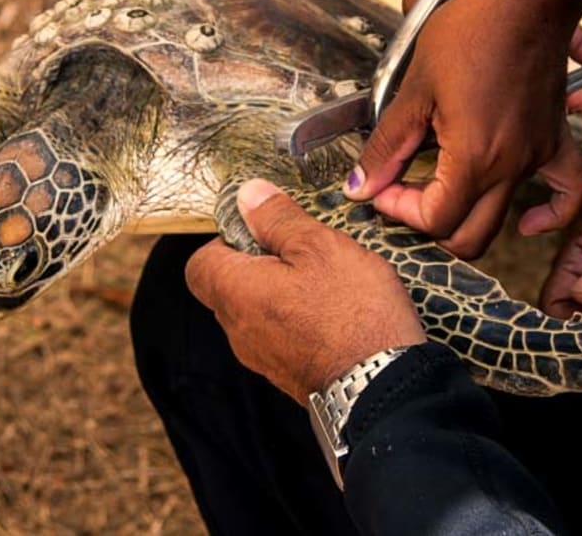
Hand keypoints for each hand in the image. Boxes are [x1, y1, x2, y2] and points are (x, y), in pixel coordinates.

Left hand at [185, 179, 425, 404]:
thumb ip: (279, 219)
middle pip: (230, 286)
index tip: (264, 229)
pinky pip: (280, 335)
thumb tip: (247, 195)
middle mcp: (239, 330)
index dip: (227, 240)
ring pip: (257, 311)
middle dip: (260, 263)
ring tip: (327, 281)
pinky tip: (336, 311)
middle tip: (304, 251)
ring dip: (282, 292)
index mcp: (236, 293)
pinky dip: (298, 319)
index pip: (199, 262)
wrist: (382, 386)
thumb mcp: (320, 246)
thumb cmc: (353, 312)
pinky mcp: (288, 374)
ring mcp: (262, 357)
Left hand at [344, 0, 581, 259]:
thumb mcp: (415, 86)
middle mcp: (512, 167)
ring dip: (470, 220)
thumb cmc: (471, 28)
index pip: (434, 220)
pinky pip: (570, 190)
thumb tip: (360, 185)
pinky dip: (552, 213)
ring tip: (444, 196)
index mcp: (475, 157)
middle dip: (428, 224)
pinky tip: (528, 220)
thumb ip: (388, 144)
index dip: (398, 209)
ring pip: (507, 220)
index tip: (381, 181)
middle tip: (404, 192)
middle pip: (469, 235)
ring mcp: (538, 155)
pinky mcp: (554, 138)